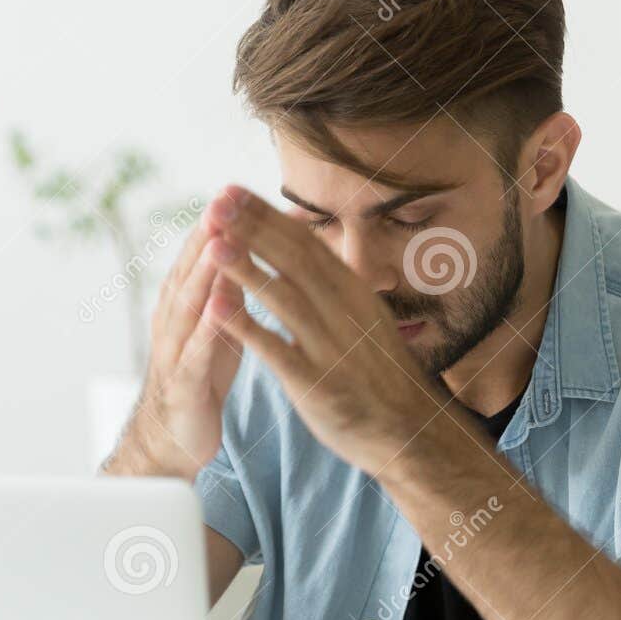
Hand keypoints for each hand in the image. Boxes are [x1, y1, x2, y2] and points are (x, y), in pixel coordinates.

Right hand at [103, 223, 244, 481]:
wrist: (177, 437)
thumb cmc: (205, 374)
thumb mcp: (221, 322)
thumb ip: (230, 283)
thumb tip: (253, 238)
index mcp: (186, 302)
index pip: (203, 254)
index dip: (218, 222)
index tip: (236, 188)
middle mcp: (174, 319)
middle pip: (190, 269)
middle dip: (207, 234)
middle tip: (222, 198)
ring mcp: (175, 351)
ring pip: (188, 304)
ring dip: (203, 271)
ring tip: (221, 241)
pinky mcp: (184, 384)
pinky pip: (195, 353)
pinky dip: (206, 329)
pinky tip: (218, 307)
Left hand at [201, 185, 446, 477]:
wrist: (408, 428)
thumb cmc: (376, 371)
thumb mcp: (361, 315)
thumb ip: (331, 282)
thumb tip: (303, 242)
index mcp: (350, 291)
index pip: (304, 241)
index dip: (266, 215)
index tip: (232, 191)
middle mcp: (342, 310)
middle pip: (293, 259)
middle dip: (252, 228)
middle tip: (216, 202)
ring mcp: (330, 346)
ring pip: (284, 298)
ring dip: (247, 269)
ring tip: (213, 243)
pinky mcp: (316, 383)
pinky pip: (276, 350)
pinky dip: (246, 327)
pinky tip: (216, 309)